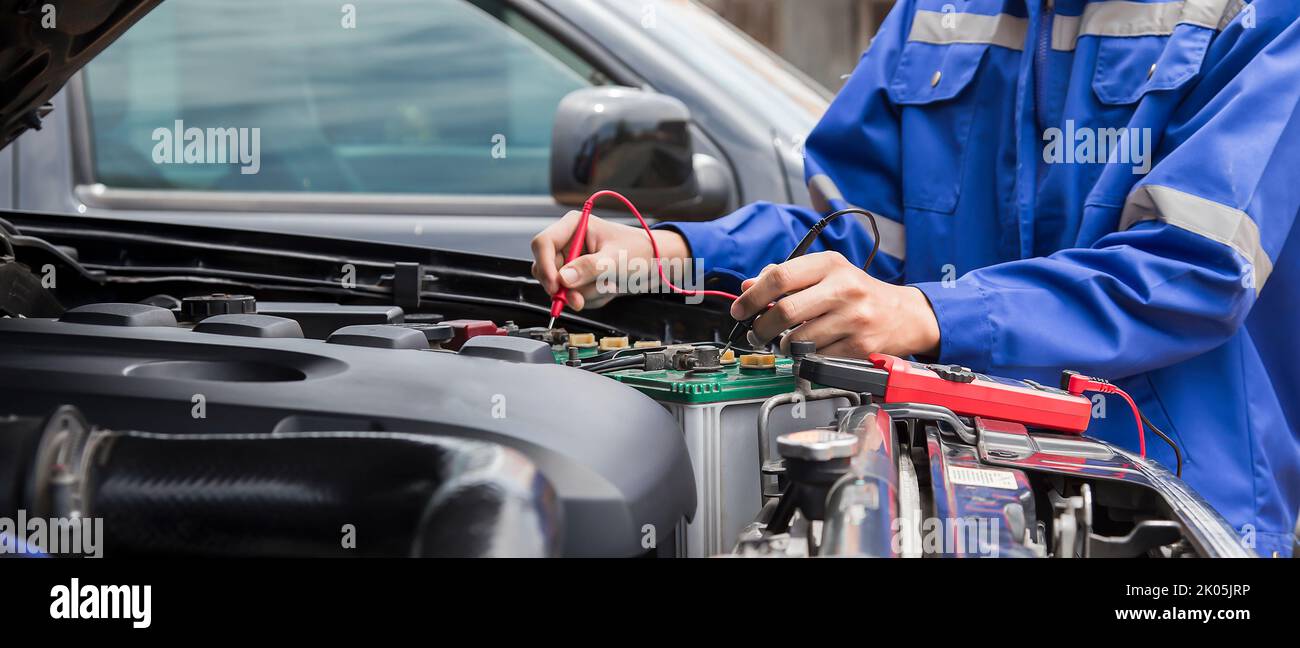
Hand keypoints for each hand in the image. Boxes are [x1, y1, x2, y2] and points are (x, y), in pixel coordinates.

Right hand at [530, 211, 688, 310]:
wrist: (656, 265)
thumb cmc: (641, 252)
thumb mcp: (616, 260)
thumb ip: (589, 268)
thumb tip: (563, 279)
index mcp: (574, 225)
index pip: (543, 243)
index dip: (545, 266)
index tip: (556, 285)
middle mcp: (570, 242)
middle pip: (546, 268)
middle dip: (565, 287)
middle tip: (580, 300)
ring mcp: (573, 260)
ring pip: (560, 286)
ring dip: (584, 293)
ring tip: (608, 286)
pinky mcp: (579, 277)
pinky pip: (572, 295)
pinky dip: (590, 298)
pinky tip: (607, 289)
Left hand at [730, 251, 940, 358]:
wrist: (904, 315)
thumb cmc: (858, 292)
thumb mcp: (826, 274)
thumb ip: (786, 278)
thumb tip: (747, 288)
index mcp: (831, 264)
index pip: (780, 277)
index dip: (752, 296)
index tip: (739, 310)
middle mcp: (844, 288)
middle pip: (785, 311)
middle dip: (760, 327)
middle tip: (755, 333)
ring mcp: (854, 318)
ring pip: (798, 339)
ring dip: (782, 345)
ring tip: (785, 341)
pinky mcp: (860, 346)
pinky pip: (817, 356)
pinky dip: (806, 356)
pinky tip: (812, 348)